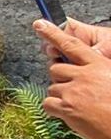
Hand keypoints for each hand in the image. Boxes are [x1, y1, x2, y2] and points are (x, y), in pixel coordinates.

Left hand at [34, 21, 110, 138]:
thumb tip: (83, 72)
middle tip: (75, 91)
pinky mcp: (66, 107)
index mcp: (98, 64)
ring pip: (52, 88)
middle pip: (56, 69)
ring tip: (80, 106)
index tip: (39, 24)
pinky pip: (48, 104)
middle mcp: (84, 75)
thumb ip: (98, 71)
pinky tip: (70, 114)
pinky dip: (55, 110)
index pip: (72, 45)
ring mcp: (73, 91)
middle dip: (61, 79)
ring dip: (61, 96)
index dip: (53, 34)